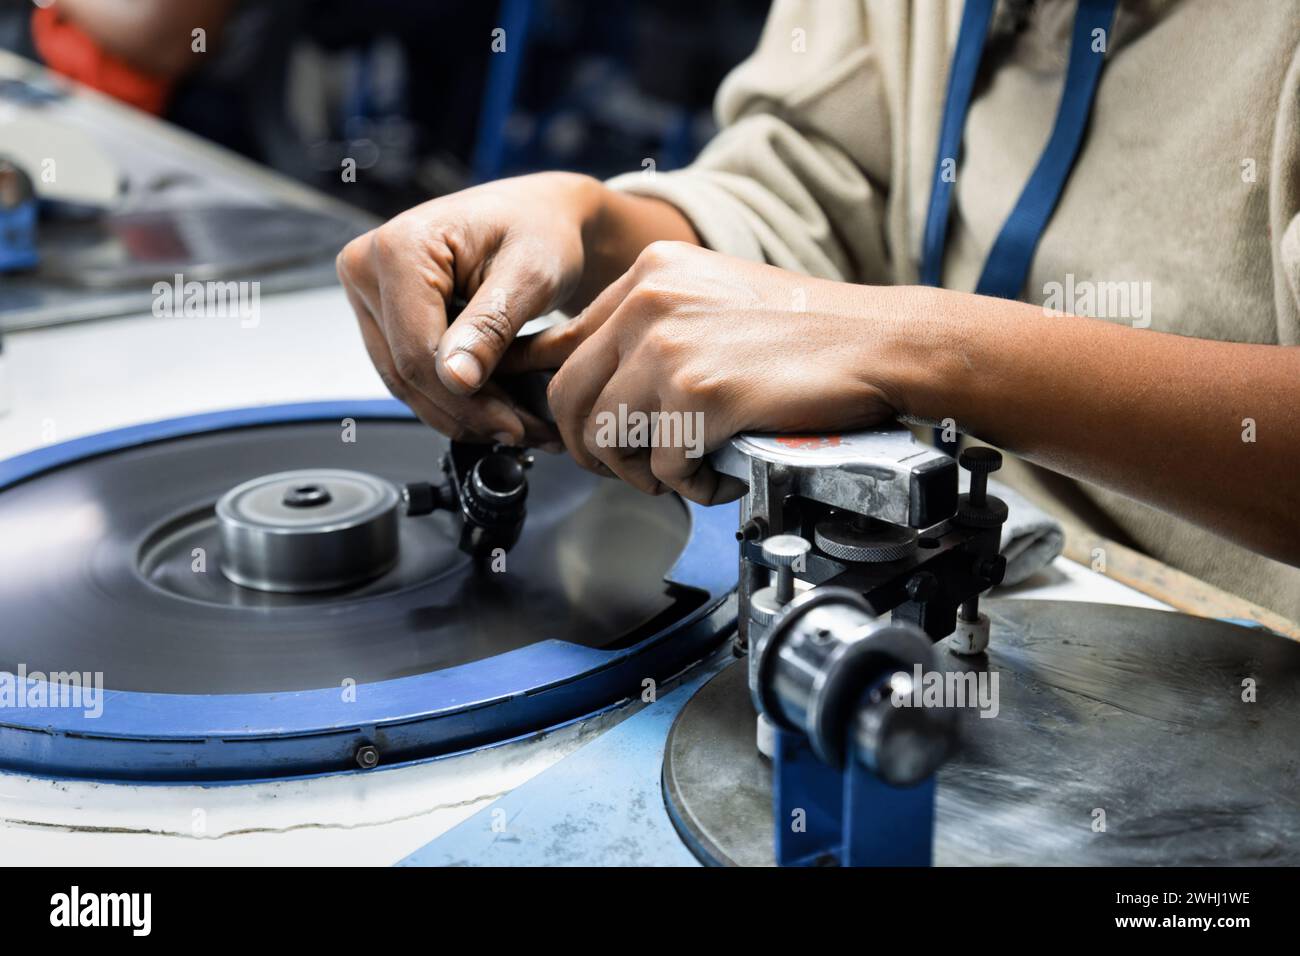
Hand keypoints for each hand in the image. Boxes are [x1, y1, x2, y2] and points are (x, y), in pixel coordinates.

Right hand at [336, 172, 603, 445]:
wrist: (537, 215)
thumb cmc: (538, 230)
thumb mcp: (530, 275)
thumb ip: (491, 326)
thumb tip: (456, 381)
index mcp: (398, 248)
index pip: (416, 351)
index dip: (463, 400)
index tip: (511, 424)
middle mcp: (367, 267)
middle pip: (406, 371)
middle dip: (466, 413)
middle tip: (521, 433)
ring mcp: (367, 292)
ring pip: (403, 380)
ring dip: (459, 414)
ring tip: (514, 427)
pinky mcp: (379, 313)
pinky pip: (408, 371)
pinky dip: (451, 398)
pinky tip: (493, 410)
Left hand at [503, 241, 903, 502]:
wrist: (878, 341)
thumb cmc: (809, 331)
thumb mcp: (715, 300)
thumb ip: (657, 327)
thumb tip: (610, 383)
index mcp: (650, 273)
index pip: (567, 347)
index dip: (568, 405)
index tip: (581, 434)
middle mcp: (648, 302)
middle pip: (569, 397)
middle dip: (589, 449)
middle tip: (624, 469)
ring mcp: (669, 346)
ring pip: (605, 438)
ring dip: (637, 474)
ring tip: (679, 476)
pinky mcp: (699, 393)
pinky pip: (663, 466)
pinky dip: (691, 487)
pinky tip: (721, 475)